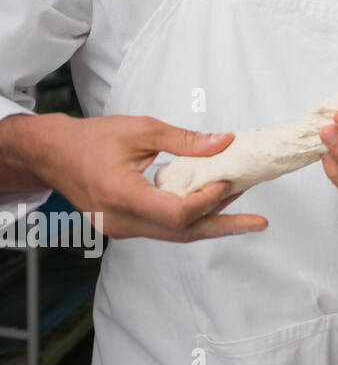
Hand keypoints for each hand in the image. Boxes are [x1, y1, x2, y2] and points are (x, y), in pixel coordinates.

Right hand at [2, 113, 266, 240]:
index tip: (227, 180)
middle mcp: (121, 221)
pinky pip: (165, 228)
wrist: (52, 154)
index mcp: (121, 196)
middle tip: (259, 223)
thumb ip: (185, 140)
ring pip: (175, 234)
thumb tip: (226, 142)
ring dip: (211, 222)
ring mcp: (121, 229)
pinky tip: (214, 205)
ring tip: (245, 214)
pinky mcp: (125, 227)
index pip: (176, 213)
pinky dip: (192, 218)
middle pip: (182, 233)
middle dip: (224, 226)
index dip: (207, 200)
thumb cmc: (92, 139)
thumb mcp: (142, 130)